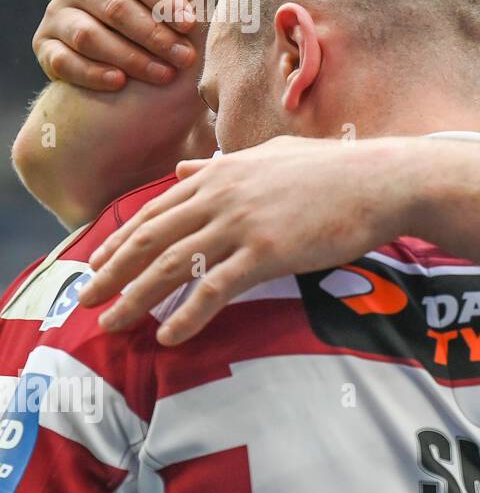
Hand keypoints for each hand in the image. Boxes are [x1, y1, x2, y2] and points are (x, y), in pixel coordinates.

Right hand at [34, 0, 208, 90]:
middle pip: (116, 9)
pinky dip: (91, 73)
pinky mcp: (46, 45)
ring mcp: (57, 13)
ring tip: (165, 75)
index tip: (190, 23)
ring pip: (90, 37)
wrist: (110, 28)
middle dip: (155, 36)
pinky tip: (119, 83)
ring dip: (130, 58)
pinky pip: (63, 61)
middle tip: (186, 57)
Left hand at [78, 136, 420, 344]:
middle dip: (111, 272)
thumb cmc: (336, 170)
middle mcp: (221, 196)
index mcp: (221, 174)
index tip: (97, 264)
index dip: (120, 240)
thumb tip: (184, 169)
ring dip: (135, 298)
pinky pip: (214, 289)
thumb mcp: (272, 156)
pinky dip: (186, 315)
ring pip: (172, 265)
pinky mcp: (267, 251)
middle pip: (150, 239)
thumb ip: (223, 165)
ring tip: (112, 325)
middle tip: (85, 300)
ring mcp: (242, 224)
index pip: (154, 210)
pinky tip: (168, 337)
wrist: (381, 181)